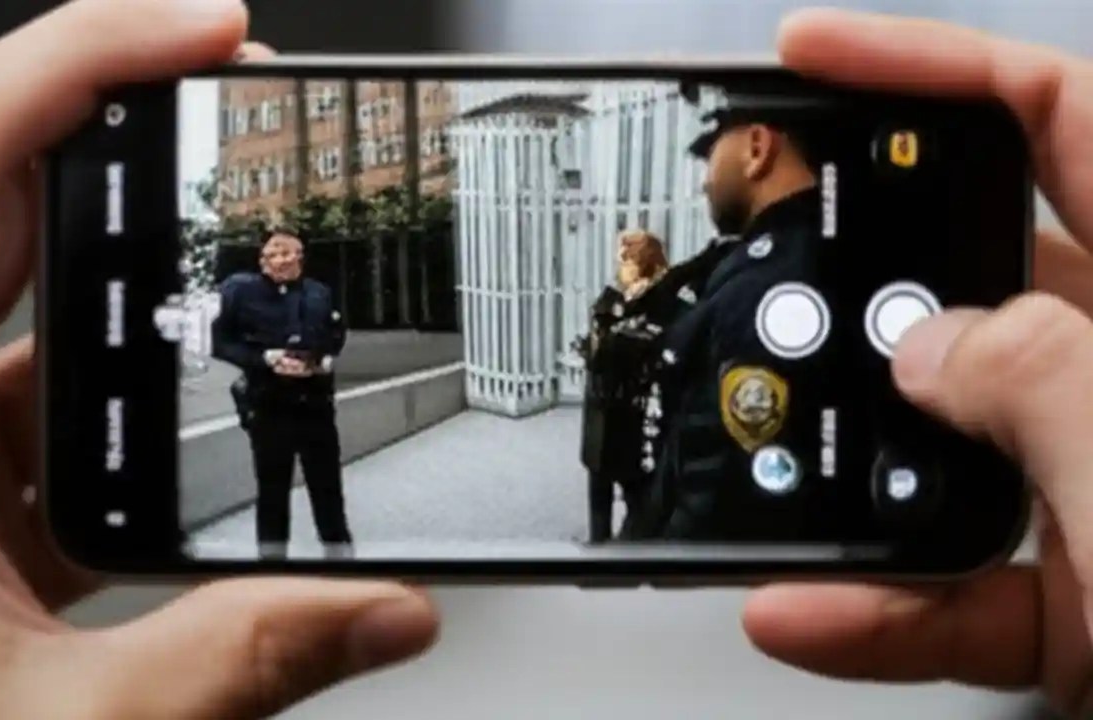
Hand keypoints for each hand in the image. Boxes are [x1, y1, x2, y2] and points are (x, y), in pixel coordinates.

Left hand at [0, 0, 436, 717]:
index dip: (90, 50)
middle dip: (117, 119)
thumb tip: (384, 608)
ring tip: (218, 248)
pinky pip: (5, 368)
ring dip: (110, 258)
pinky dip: (92, 360)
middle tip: (235, 106)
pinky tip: (162, 400)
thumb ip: (238, 661)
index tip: (210, 31)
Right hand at [743, 9, 1092, 715]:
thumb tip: (927, 350)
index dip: (933, 67)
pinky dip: (872, 605)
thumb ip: (1033, 371)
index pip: (1065, 116)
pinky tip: (801, 608)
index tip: (815, 57)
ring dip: (846, 467)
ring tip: (768, 460)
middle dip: (863, 282)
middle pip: (978, 281)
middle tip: (768, 275)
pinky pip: (951, 589)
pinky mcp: (1080, 601)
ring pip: (943, 448)